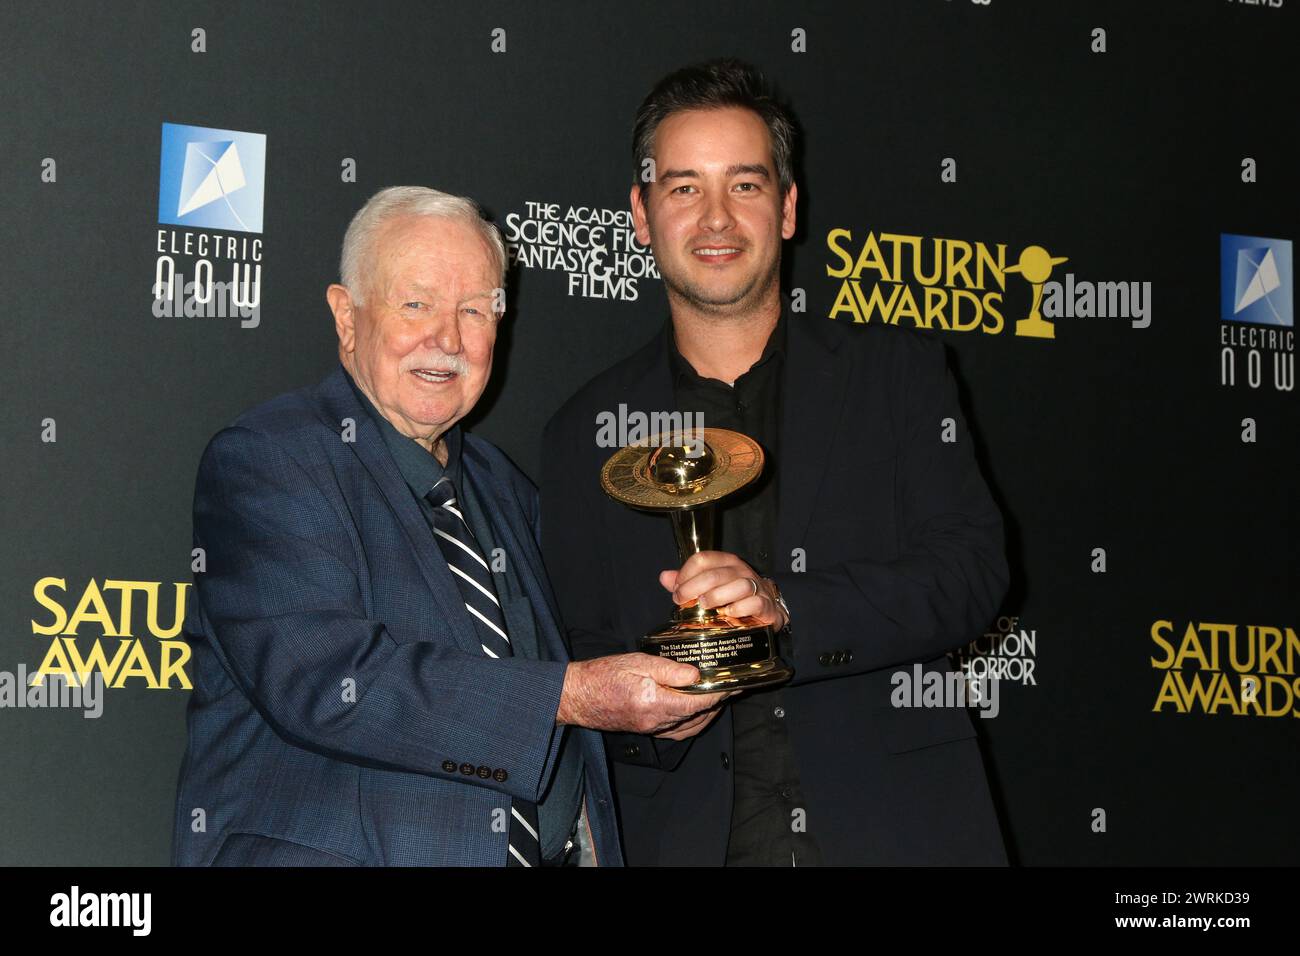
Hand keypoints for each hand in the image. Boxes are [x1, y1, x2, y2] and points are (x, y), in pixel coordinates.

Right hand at [556, 653, 728, 733]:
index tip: (733, 684)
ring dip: (707, 714)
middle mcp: (656, 722)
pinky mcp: (647, 730)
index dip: (719, 694)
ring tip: (717, 696)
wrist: (577, 696)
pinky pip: (677, 731)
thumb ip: (668, 669)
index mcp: (655, 703)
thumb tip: (696, 675)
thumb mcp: (637, 663)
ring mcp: (651, 729)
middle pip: (697, 716)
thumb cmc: (603, 675)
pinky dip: (692, 722)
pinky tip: (696, 709)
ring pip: (690, 726)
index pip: (697, 703)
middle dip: (717, 703)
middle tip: (729, 686)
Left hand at [659, 551, 788, 630]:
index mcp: (725, 562)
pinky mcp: (764, 604)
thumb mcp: (710, 584)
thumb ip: (687, 581)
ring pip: (736, 586)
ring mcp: (755, 586)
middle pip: (715, 574)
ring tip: (704, 606)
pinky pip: (753, 603)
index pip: (702, 559)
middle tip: (682, 601)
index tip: (676, 591)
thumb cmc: (733, 594)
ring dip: (715, 597)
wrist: (765, 607)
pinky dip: (738, 609)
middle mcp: (740, 571)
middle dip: (693, 588)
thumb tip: (664, 577)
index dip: (685, 574)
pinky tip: (727, 614)